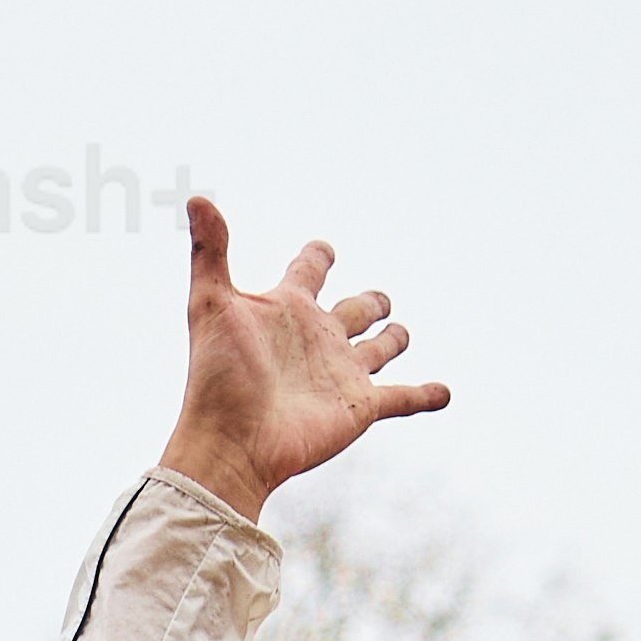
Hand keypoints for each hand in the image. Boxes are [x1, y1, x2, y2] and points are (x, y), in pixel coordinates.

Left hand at [157, 193, 449, 517]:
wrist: (230, 441)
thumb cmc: (216, 376)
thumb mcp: (211, 304)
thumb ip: (210, 250)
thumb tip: (196, 199)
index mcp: (286, 309)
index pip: (307, 271)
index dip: (317, 257)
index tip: (323, 249)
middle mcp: (317, 338)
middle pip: (354, 311)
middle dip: (369, 303)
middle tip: (377, 300)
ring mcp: (341, 373)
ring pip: (379, 349)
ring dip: (393, 340)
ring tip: (399, 334)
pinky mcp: (360, 407)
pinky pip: (404, 397)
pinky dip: (427, 394)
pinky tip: (444, 392)